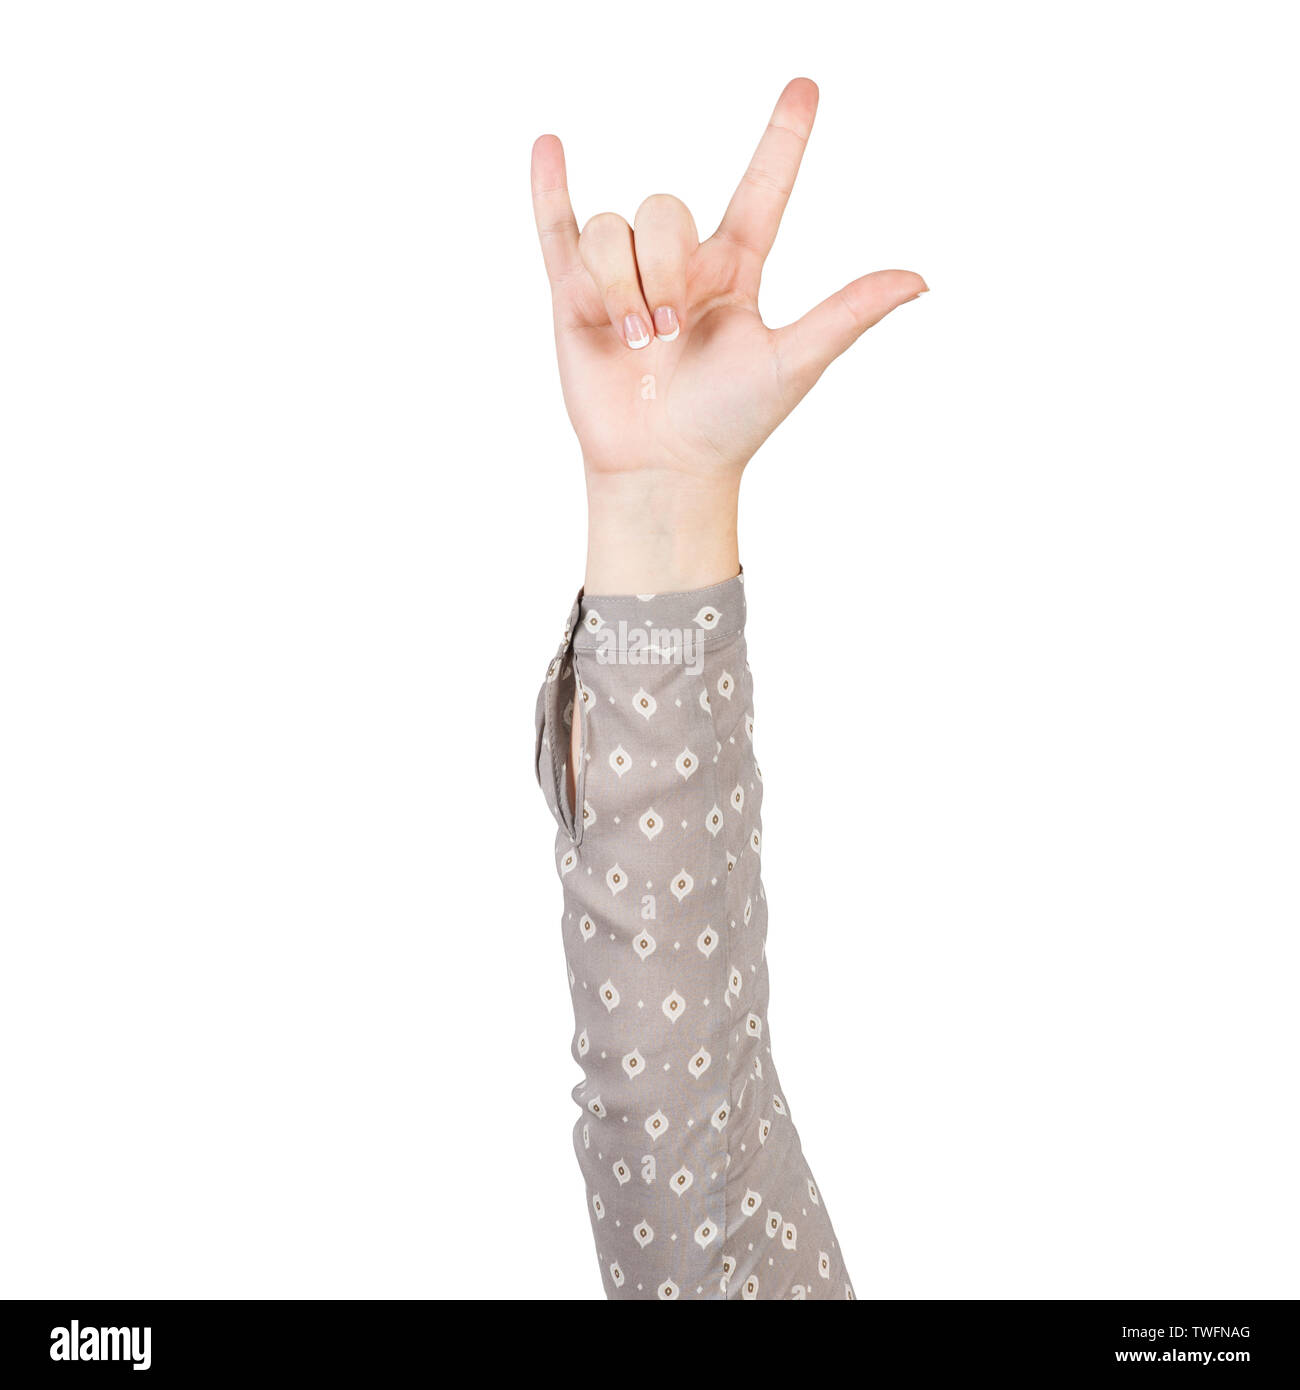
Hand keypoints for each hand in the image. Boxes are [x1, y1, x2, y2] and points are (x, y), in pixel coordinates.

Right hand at [530, 77, 925, 592]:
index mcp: (735, 271)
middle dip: (661, 265)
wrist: (662, 470)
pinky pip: (558, 229)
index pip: (763, 189)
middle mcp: (681, 266)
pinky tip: (550, 147)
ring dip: (618, 282)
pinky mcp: (575, 298)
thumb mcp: (793, 363)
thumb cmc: (730, 426)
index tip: (807, 86)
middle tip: (668, 330)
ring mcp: (624, 278)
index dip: (784, 138)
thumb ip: (848, 313)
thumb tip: (921, 279)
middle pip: (664, 207)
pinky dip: (549, 189)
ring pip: (611, 228)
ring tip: (631, 340)